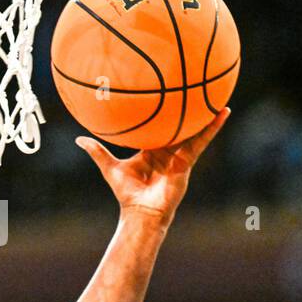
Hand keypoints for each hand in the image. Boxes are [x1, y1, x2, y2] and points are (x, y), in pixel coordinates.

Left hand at [78, 108, 228, 228]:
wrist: (141, 211)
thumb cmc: (127, 193)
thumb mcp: (111, 167)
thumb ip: (97, 152)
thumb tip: (79, 139)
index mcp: (151, 151)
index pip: (159, 128)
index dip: (163, 115)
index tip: (167, 97)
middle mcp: (167, 152)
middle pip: (178, 127)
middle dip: (188, 112)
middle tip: (195, 90)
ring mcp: (179, 156)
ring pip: (193, 132)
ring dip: (206, 116)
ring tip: (218, 97)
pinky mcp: (187, 162)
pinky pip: (201, 142)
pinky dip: (211, 128)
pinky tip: (222, 113)